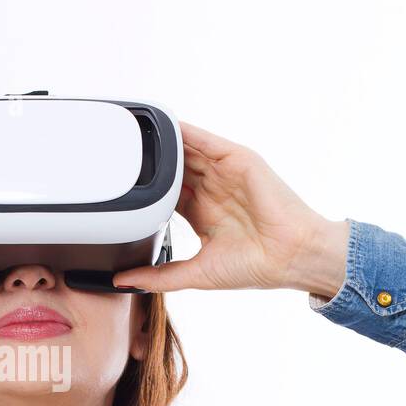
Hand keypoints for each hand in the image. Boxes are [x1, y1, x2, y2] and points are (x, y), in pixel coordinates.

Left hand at [111, 121, 348, 298]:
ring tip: (133, 133)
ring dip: (163, 143)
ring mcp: (225, 173)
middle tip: (116, 152)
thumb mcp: (195, 273)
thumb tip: (122, 281)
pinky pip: (206, 140)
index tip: (115, 183)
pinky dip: (185, 132)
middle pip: (172, 168)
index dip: (143, 188)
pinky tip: (164, 125)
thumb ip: (158, 276)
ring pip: (186, 150)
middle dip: (149, 161)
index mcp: (202, 213)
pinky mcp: (238, 160)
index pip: (165, 193)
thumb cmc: (255, 266)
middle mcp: (212, 189)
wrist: (291, 257)